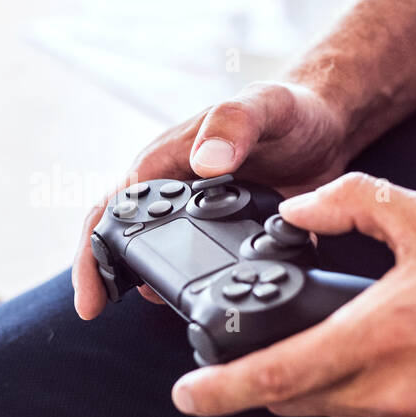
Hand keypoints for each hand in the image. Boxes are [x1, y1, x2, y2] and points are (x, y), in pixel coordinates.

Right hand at [72, 81, 350, 318]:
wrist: (325, 124)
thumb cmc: (288, 108)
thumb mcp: (263, 106)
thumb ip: (232, 125)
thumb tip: (203, 162)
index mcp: (165, 161)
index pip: (112, 208)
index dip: (93, 251)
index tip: (90, 294)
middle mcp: (172, 190)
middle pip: (120, 238)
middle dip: (103, 275)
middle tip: (97, 310)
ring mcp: (197, 215)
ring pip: (157, 257)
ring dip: (152, 284)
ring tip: (168, 310)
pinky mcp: (226, 233)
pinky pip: (201, 267)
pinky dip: (197, 286)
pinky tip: (206, 306)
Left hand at [170, 173, 415, 416]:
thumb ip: (352, 203)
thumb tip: (297, 208)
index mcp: (378, 337)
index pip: (277, 377)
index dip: (220, 391)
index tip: (183, 396)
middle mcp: (391, 392)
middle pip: (293, 401)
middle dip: (266, 380)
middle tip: (265, 350)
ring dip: (316, 389)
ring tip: (334, 350)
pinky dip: (360, 405)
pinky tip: (385, 372)